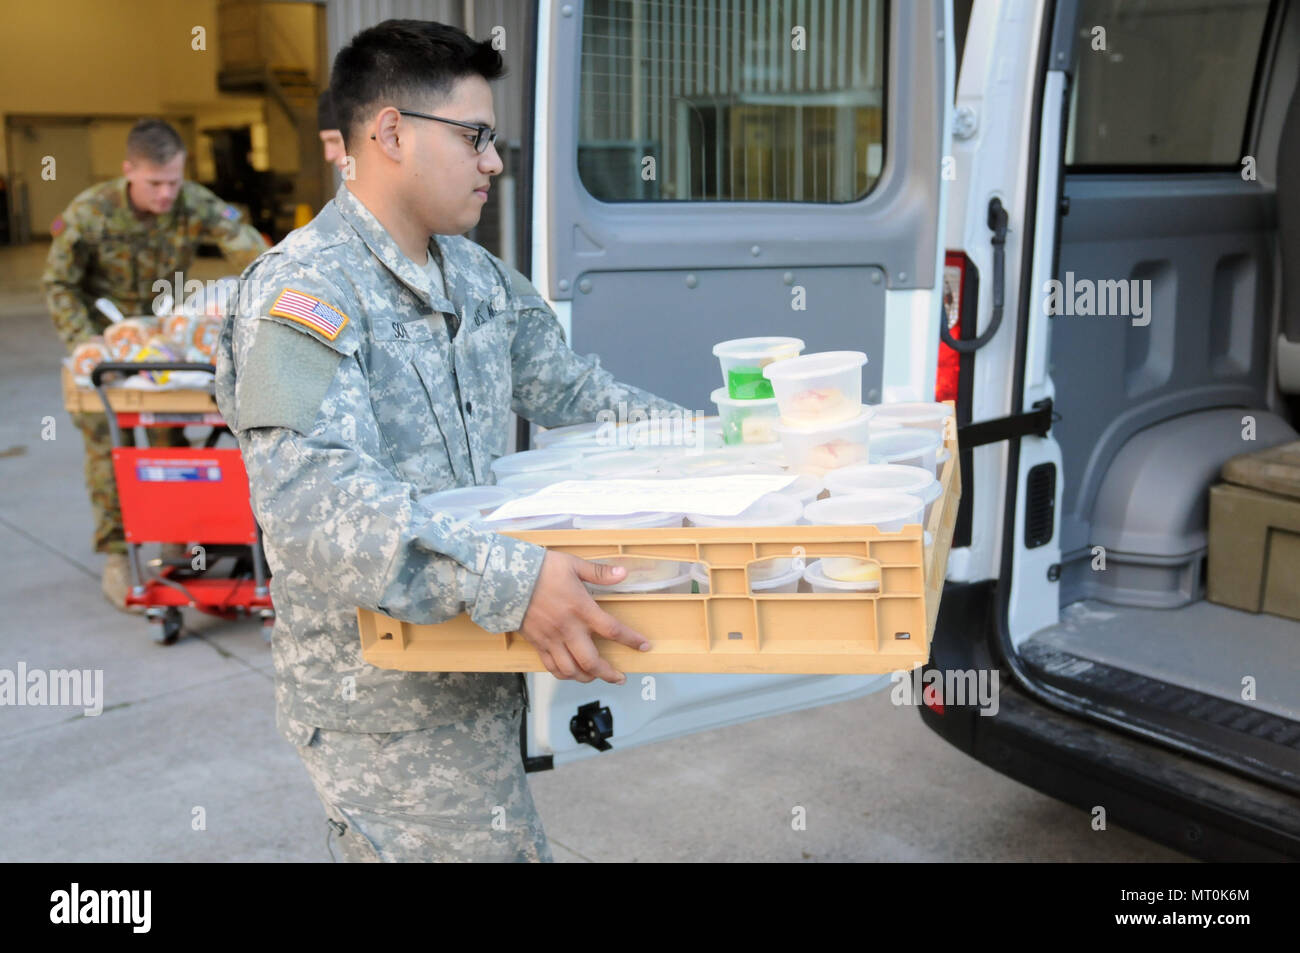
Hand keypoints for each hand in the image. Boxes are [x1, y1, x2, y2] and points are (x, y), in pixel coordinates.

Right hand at [517, 551, 651, 683]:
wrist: (507, 578)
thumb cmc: (542, 569)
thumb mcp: (573, 564)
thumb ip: (599, 572)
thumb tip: (623, 572)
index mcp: (581, 609)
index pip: (612, 630)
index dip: (631, 640)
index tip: (644, 647)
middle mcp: (568, 629)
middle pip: (591, 661)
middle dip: (609, 673)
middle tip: (620, 677)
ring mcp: (551, 639)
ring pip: (571, 670)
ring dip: (586, 677)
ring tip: (596, 677)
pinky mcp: (537, 643)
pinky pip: (551, 667)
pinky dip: (564, 674)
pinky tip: (571, 673)